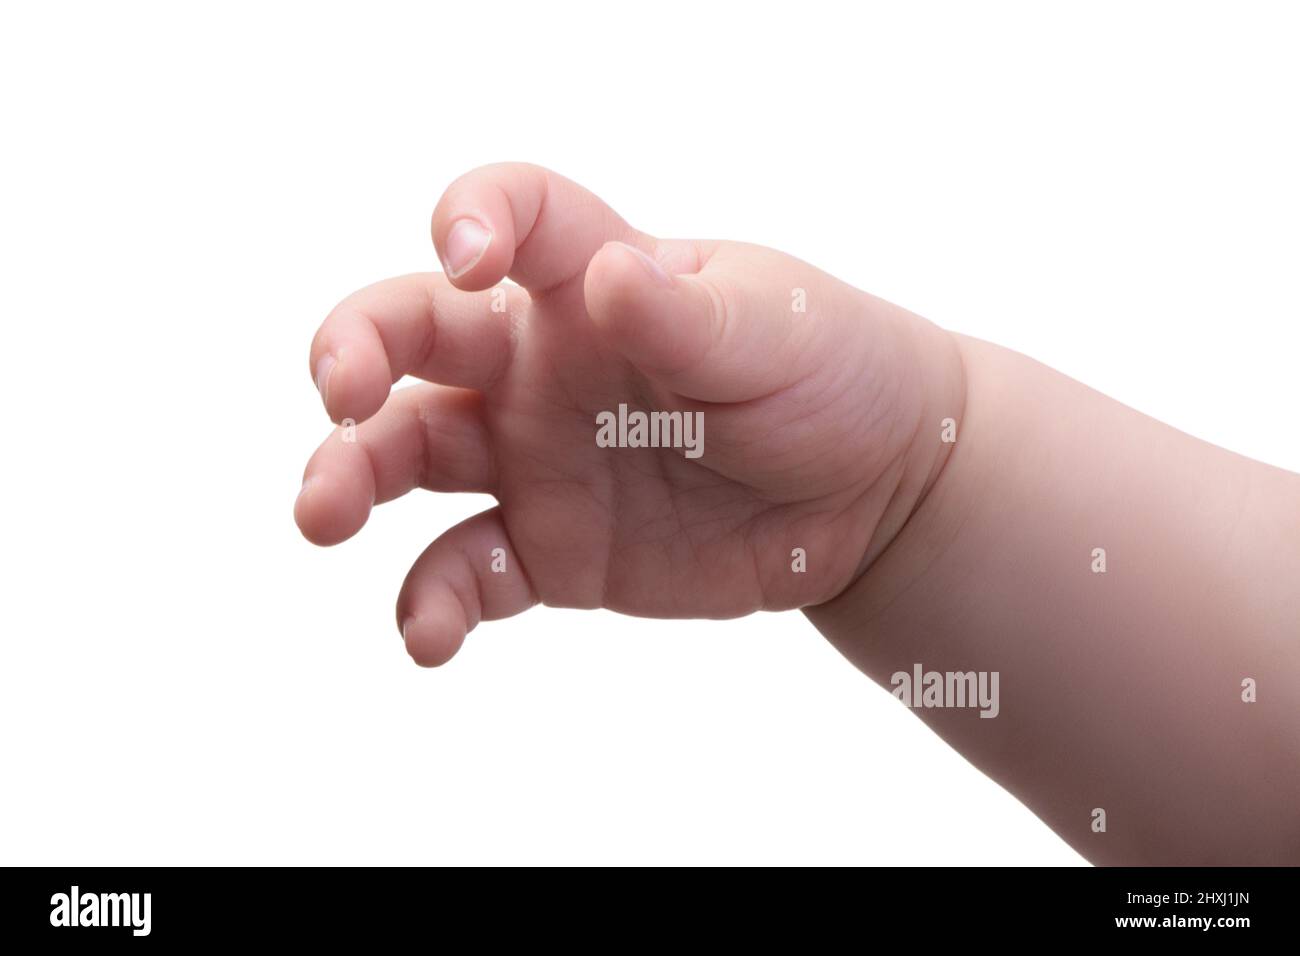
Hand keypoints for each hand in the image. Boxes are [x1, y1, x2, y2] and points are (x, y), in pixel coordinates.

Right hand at [295, 163, 963, 664]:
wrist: (868, 493)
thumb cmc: (830, 375)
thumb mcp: (776, 333)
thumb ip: (687, 315)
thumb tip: (607, 279)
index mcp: (593, 284)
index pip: (513, 217)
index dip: (470, 217)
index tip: (462, 258)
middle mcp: (542, 364)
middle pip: (415, 335)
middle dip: (356, 352)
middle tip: (340, 396)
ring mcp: (537, 457)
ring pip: (409, 455)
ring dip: (352, 479)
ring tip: (322, 516)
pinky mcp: (551, 547)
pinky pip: (467, 572)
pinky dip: (434, 603)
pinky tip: (430, 636)